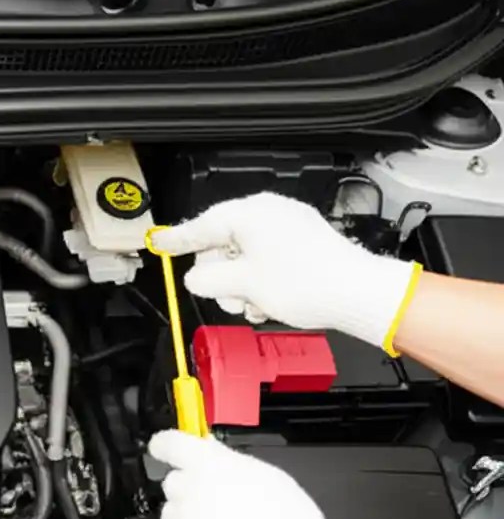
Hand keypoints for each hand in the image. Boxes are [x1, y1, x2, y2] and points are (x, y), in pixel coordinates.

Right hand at [149, 192, 418, 351]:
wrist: (358, 293)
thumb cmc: (306, 283)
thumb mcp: (243, 285)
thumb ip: (208, 279)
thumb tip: (196, 278)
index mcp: (250, 213)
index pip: (202, 225)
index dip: (177, 239)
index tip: (160, 242)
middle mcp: (269, 213)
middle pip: (223, 243)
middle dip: (222, 277)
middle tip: (228, 299)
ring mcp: (289, 225)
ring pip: (246, 255)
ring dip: (243, 284)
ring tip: (254, 306)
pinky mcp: (304, 241)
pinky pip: (268, 257)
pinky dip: (261, 280)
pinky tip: (268, 302)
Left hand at [149, 430, 362, 518]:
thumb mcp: (270, 478)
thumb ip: (232, 462)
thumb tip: (214, 452)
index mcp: (212, 465)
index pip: (172, 444)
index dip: (165, 445)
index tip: (161, 448)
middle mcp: (191, 489)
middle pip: (173, 482)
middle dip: (188, 490)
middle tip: (214, 505)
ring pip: (173, 514)